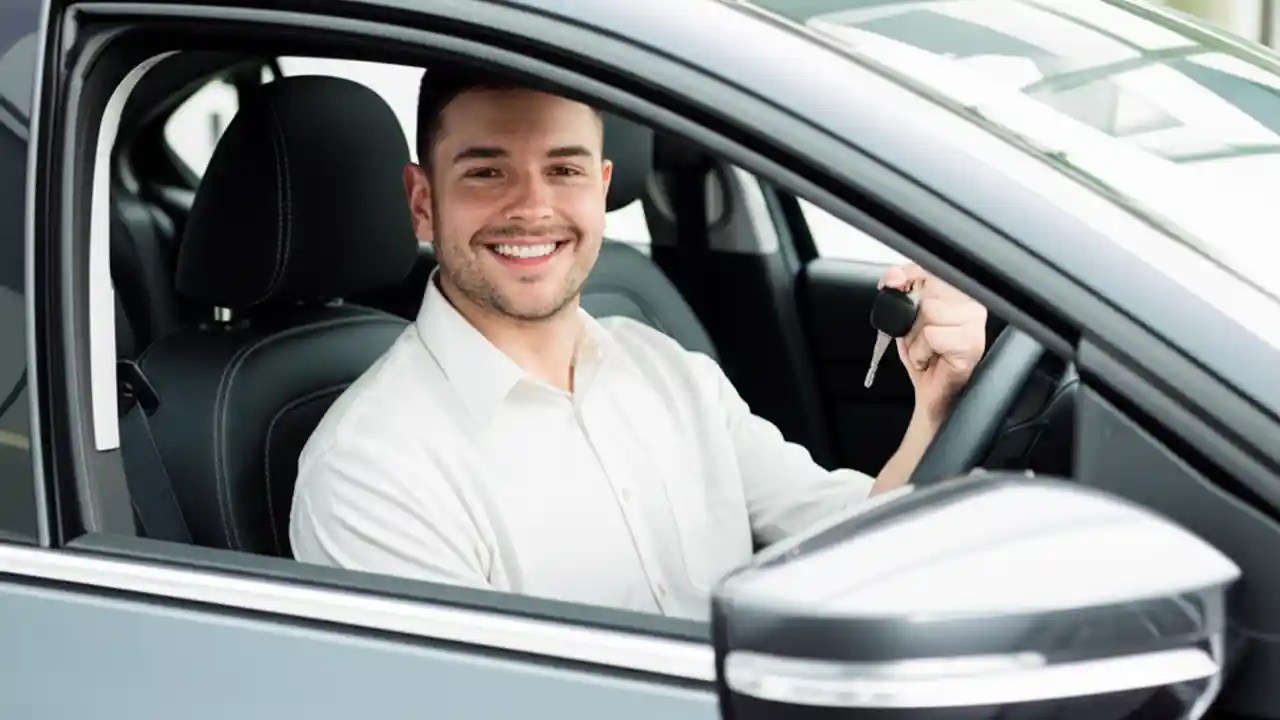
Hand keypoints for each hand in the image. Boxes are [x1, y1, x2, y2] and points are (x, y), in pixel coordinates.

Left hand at [879, 264, 986, 424]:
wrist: (931, 395)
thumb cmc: (923, 356)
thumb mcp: (904, 318)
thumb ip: (901, 292)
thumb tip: (893, 278)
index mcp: (959, 293)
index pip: (932, 267)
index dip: (908, 274)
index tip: (894, 284)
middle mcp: (972, 305)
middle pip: (928, 291)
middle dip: (911, 319)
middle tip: (920, 339)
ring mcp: (975, 325)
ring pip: (929, 313)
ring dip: (916, 339)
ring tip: (926, 351)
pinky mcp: (972, 345)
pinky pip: (933, 336)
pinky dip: (922, 352)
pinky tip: (932, 360)